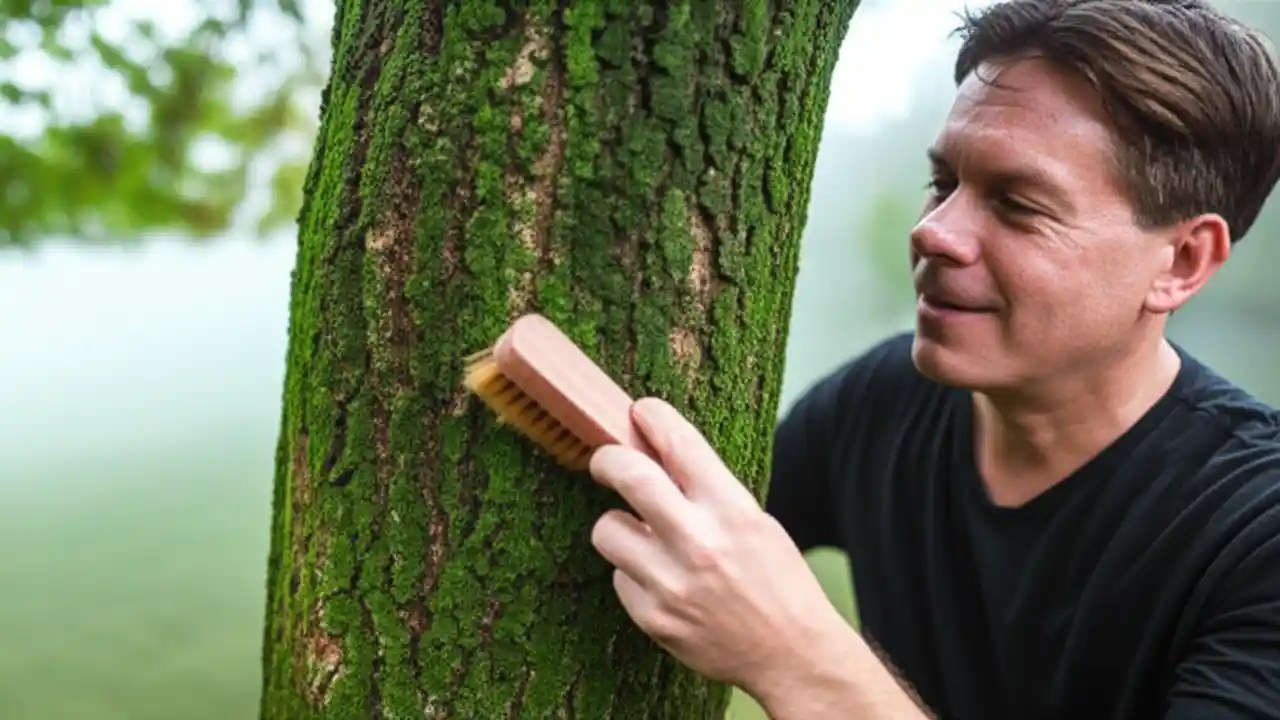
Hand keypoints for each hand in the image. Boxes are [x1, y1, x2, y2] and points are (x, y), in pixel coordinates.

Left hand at [586, 397, 850, 700]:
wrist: (791, 655)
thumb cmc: (776, 580)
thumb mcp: (755, 522)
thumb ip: (709, 491)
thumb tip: (655, 452)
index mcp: (732, 510)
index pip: (678, 442)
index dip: (651, 415)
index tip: (640, 412)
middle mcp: (699, 543)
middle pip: (628, 475)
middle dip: (607, 460)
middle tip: (605, 461)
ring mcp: (671, 583)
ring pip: (607, 528)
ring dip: (619, 527)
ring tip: (642, 537)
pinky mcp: (652, 617)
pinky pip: (619, 577)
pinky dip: (634, 575)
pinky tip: (663, 583)